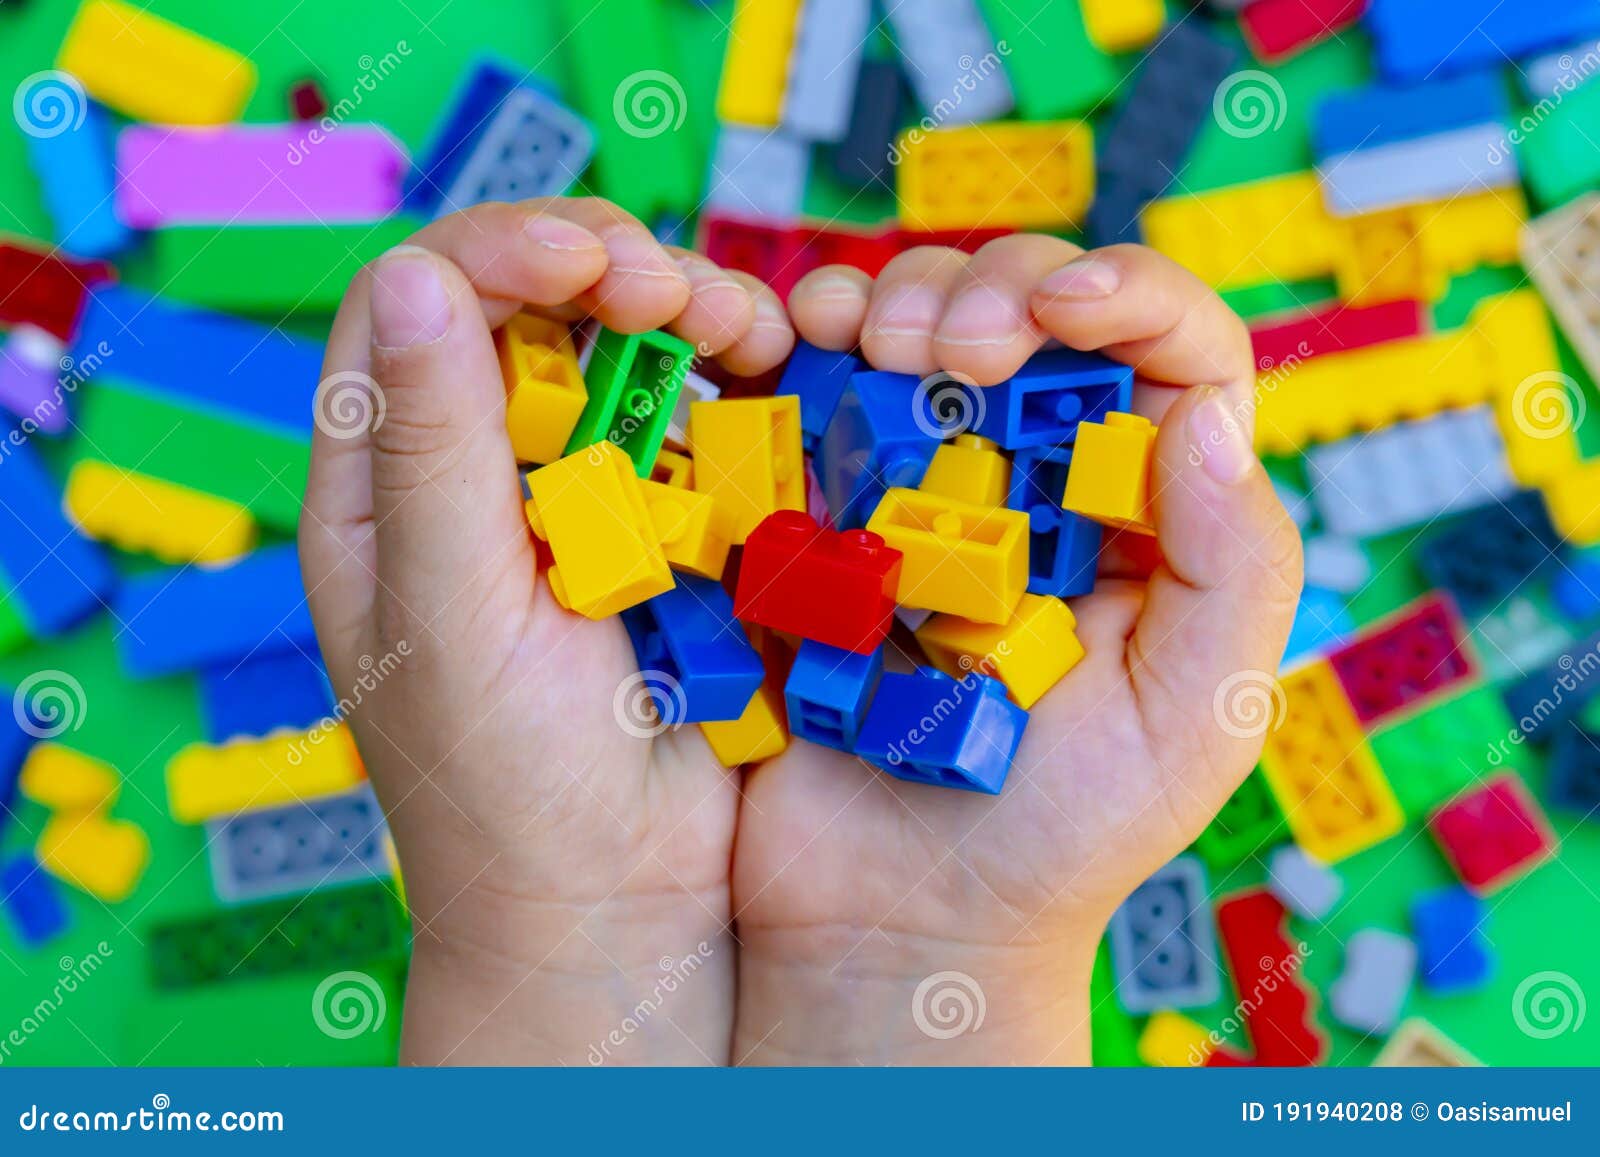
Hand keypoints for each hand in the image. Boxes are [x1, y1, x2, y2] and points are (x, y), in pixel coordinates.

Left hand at [299, 198, 793, 1063]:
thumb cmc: (507, 788)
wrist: (619, 903)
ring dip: (683, 312)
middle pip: (522, 305)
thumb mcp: (453, 613)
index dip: (497, 252)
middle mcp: (475, 477)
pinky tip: (769, 374)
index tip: (592, 260)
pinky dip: (733, 381)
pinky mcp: (665, 528)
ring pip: (616, 349)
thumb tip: (416, 277)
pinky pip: (692, 420)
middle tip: (676, 294)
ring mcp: (575, 497)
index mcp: (385, 492)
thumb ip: (433, 448)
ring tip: (742, 330)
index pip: (409, 308)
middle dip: (603, 268)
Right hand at [730, 239, 1302, 1064]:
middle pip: (1037, 308)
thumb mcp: (1190, 719)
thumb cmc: (1058, 830)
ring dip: (897, 299)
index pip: (1173, 351)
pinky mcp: (822, 505)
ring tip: (871, 349)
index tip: (1064, 308)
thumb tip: (1204, 416)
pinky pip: (814, 386)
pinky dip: (803, 335)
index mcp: (1143, 512)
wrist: (897, 912)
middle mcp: (1037, 477)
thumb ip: (1233, 568)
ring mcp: (921, 483)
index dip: (1131, 292)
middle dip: (992, 290)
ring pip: (922, 322)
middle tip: (947, 352)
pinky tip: (799, 341)